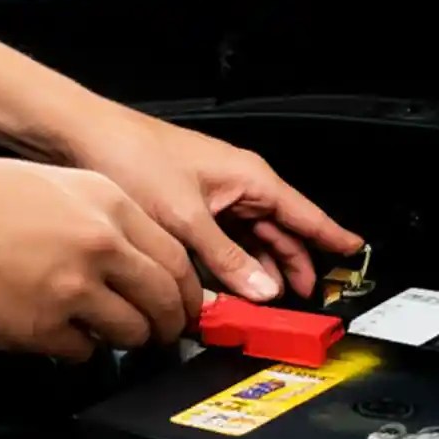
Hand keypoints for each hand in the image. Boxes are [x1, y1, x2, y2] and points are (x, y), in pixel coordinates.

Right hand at [0, 152, 200, 359]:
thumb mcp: (49, 184)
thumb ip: (98, 219)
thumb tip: (130, 257)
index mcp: (105, 200)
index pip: (176, 256)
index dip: (188, 290)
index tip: (185, 304)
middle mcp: (98, 241)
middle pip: (167, 299)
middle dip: (172, 325)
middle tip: (165, 336)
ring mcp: (71, 286)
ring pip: (132, 332)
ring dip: (127, 341)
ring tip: (110, 337)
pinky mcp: (39, 325)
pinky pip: (82, 352)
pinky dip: (77, 350)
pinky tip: (58, 334)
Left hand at [69, 105, 363, 301]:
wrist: (85, 138)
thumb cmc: (132, 155)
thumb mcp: (185, 217)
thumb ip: (226, 258)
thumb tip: (260, 289)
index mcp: (249, 178)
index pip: (305, 213)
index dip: (331, 236)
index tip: (352, 252)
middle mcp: (236, 184)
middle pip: (280, 232)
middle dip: (294, 264)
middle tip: (306, 297)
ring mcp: (214, 195)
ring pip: (251, 239)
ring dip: (258, 269)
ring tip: (265, 300)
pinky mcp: (191, 205)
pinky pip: (224, 240)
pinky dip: (230, 263)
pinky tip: (227, 285)